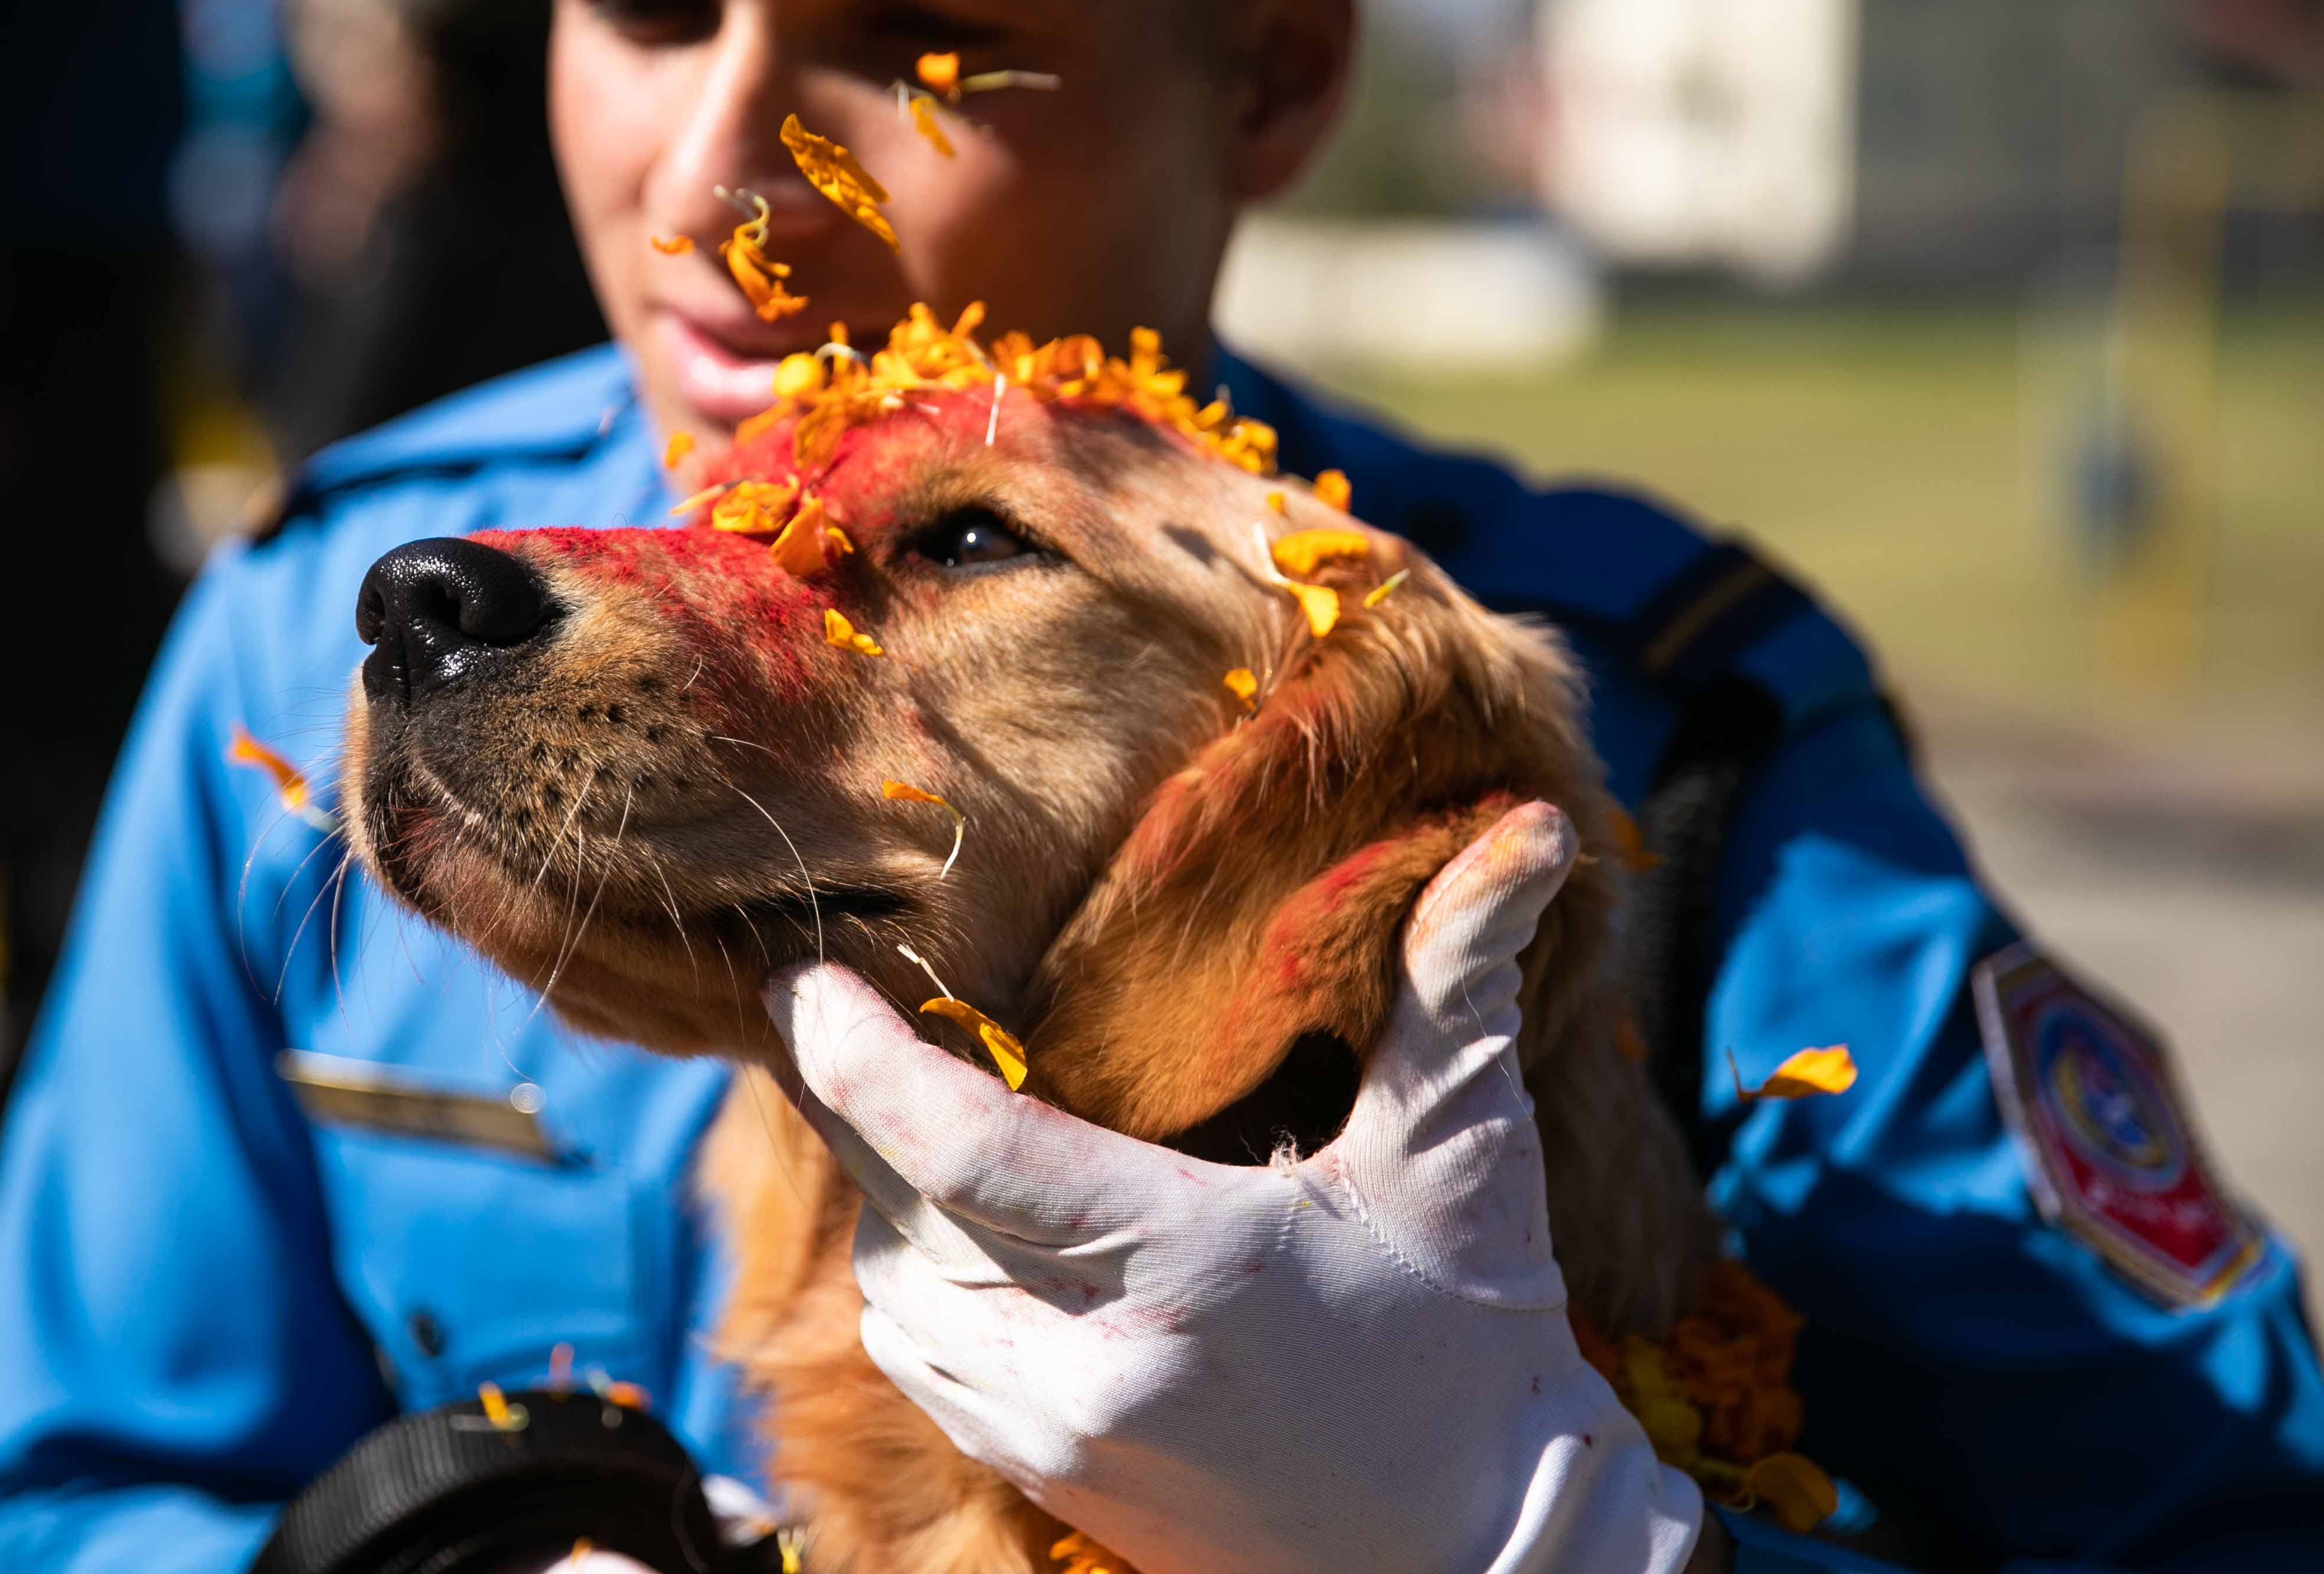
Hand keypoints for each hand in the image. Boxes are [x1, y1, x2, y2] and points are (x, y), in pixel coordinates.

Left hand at [767, 802, 1706, 1573]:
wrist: (1483, 1556)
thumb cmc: (1474, 1339)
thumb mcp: (1463, 1149)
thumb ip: (1462, 974)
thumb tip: (1525, 825)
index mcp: (1188, 1265)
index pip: (965, 1153)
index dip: (860, 1060)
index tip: (799, 979)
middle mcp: (1095, 1366)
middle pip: (901, 1212)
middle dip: (857, 1106)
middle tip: (841, 1005)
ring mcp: (1059, 1436)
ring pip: (890, 1293)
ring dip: (888, 1198)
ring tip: (911, 1107)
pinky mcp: (1045, 1479)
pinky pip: (919, 1361)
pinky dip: (916, 1278)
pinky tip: (959, 1218)